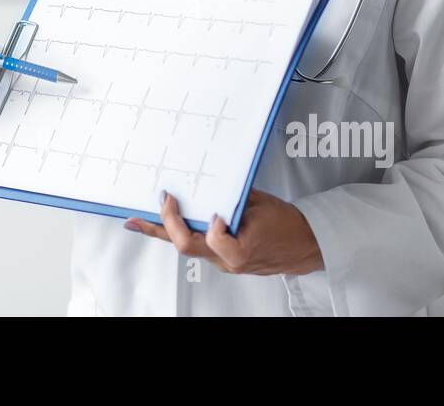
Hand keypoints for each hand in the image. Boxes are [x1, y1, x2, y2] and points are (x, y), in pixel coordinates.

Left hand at [123, 189, 323, 276]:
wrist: (305, 245)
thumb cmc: (286, 224)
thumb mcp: (262, 203)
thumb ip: (234, 197)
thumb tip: (209, 182)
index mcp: (241, 249)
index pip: (215, 239)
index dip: (212, 226)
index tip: (214, 212)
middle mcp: (227, 260)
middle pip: (187, 246)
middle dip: (164, 225)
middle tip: (159, 202)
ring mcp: (222, 263)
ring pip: (186, 248)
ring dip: (162, 232)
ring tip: (138, 221)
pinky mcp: (221, 260)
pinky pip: (196, 247)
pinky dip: (180, 233)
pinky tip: (164, 223)